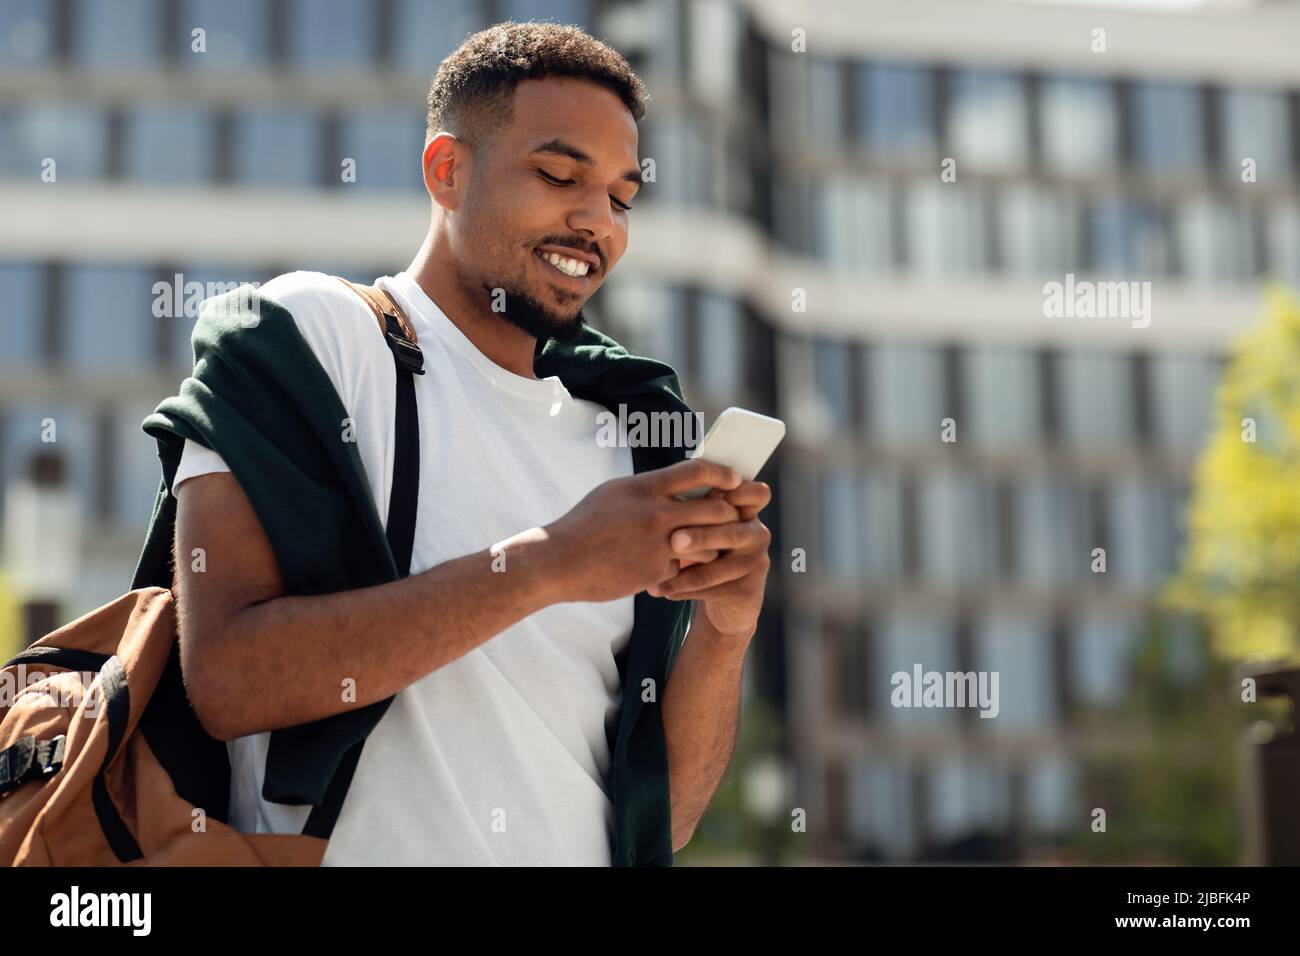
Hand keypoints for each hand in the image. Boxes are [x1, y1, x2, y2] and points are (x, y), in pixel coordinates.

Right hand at [543, 458, 741, 603]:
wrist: (559, 561)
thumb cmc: (585, 524)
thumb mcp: (616, 493)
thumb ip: (649, 488)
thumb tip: (678, 480)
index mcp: (645, 488)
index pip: (697, 471)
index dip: (723, 474)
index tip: (735, 479)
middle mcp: (656, 513)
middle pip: (715, 509)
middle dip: (729, 514)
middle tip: (734, 516)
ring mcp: (657, 544)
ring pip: (708, 544)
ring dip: (712, 546)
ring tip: (709, 547)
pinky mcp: (655, 571)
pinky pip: (684, 568)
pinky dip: (683, 569)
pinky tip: (674, 569)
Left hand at [647, 480, 771, 639]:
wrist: (721, 596)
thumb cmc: (704, 547)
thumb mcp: (702, 524)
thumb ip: (696, 508)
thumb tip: (673, 499)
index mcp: (747, 511)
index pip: (756, 494)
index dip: (737, 492)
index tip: (709, 497)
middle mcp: (757, 534)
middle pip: (732, 532)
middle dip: (701, 536)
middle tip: (674, 541)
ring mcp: (756, 563)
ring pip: (717, 567)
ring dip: (684, 573)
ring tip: (656, 575)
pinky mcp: (749, 590)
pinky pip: (711, 590)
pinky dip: (682, 589)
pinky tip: (660, 588)